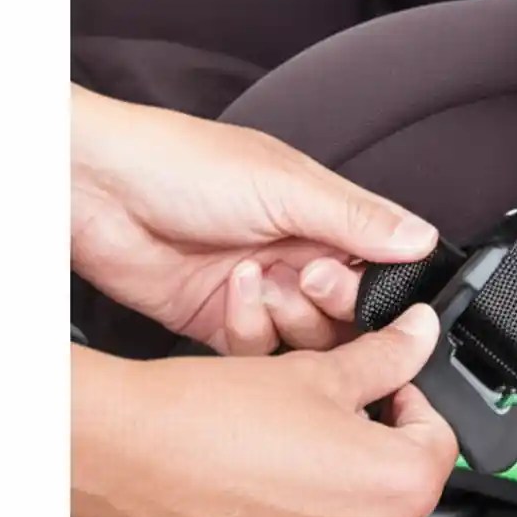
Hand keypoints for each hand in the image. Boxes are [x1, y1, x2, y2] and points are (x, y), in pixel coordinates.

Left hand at [70, 84, 437, 353]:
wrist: (94, 189)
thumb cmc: (181, 163)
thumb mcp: (284, 186)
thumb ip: (357, 218)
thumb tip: (422, 236)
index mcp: (321, 216)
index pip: (377, 267)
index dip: (373, 287)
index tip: (358, 283)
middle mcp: (295, 254)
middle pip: (347, 314)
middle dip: (329, 304)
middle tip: (306, 278)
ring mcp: (260, 291)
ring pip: (306, 339)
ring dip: (287, 316)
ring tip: (259, 279)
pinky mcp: (222, 322)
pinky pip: (259, 352)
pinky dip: (251, 331)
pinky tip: (232, 293)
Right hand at [72, 305, 457, 516]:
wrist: (119, 455)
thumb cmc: (209, 417)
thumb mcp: (317, 370)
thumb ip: (385, 357)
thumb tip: (418, 336)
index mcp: (394, 486)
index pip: (441, 440)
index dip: (416, 401)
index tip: (389, 384)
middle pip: (402, 483)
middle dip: (381, 439)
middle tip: (342, 405)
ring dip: (343, 478)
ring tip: (296, 437)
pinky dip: (304, 514)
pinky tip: (266, 475)